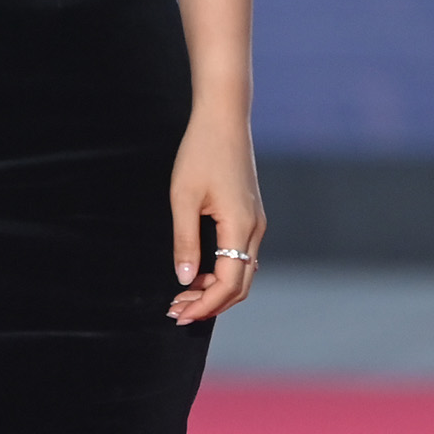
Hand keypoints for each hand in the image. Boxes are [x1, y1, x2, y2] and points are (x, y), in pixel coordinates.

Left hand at [167, 112, 264, 324]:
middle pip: (240, 285)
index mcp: (241, 227)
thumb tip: (185, 280)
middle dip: (210, 304)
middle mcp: (255, 229)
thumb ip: (185, 241)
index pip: (228, 284)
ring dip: (215, 289)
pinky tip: (199, 272)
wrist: (224, 118)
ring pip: (241, 272)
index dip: (204, 305)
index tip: (179, 315)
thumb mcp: (183, 197)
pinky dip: (222, 272)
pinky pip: (241, 256)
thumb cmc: (201, 152)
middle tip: (178, 312)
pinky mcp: (250, 214)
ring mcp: (256, 222)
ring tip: (183, 295)